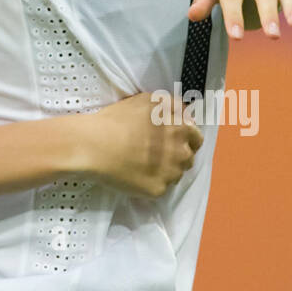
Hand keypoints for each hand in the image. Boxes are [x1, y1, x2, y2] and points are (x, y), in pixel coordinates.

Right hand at [85, 92, 202, 198]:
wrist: (95, 145)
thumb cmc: (118, 118)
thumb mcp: (148, 100)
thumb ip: (173, 106)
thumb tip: (186, 116)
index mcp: (181, 128)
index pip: (196, 137)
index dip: (185, 137)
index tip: (170, 139)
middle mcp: (182, 152)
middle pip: (188, 157)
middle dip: (177, 154)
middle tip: (156, 152)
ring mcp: (171, 174)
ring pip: (175, 174)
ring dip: (166, 169)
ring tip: (144, 164)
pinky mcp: (158, 190)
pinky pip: (160, 188)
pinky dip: (152, 182)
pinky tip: (135, 175)